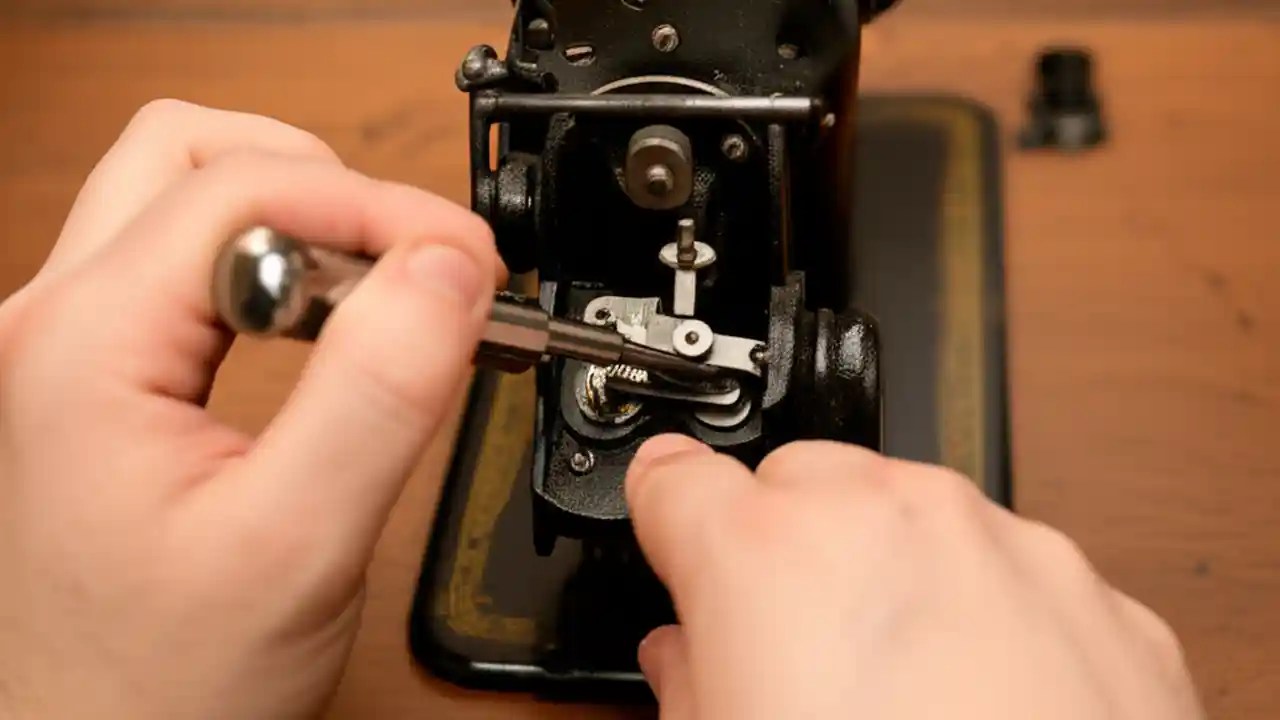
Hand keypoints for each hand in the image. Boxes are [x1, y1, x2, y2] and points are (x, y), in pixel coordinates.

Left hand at [0, 100, 502, 718]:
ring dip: (299, 223)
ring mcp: (68, 348)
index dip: (377, 206)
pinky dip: (276, 272)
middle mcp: (53, 325)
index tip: (466, 264)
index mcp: (83, 345)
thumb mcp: (296, 545)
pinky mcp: (99, 375)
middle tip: (409, 266)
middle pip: (195, 156)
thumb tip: (447, 269)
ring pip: (186, 199)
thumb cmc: (153, 687)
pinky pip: (188, 268)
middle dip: (326, 188)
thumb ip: (379, 393)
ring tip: (376, 304)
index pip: (246, 189)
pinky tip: (326, 334)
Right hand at [627, 436, 1206, 718]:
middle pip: (802, 479)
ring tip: (905, 690)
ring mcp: (1000, 545)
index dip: (670, 510)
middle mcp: (886, 520)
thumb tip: (686, 656)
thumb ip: (685, 681)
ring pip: (915, 513)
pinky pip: (1013, 571)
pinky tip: (988, 704)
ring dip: (896, 571)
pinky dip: (992, 616)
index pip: (675, 477)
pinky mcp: (1092, 597)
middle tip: (798, 646)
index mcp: (766, 552)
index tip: (676, 524)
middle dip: (789, 543)